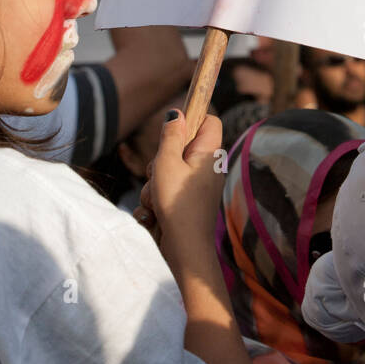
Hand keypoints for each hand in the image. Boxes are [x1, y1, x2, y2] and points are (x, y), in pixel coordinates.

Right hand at [137, 110, 224, 250]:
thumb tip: (177, 113)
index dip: (192, 118)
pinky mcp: (188, 202)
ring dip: (156, 182)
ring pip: (170, 170)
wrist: (185, 249)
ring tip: (157, 198)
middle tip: (158, 172)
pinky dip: (158, 200)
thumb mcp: (167, 163)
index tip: (173, 128)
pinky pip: (169, 190)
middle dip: (162, 158)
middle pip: (182, 146)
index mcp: (209, 153)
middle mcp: (207, 168)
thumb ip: (171, 136)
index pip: (209, 120)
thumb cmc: (177, 204)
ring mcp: (198, 186)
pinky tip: (154, 214)